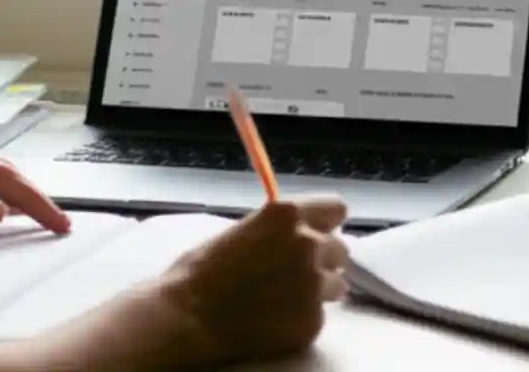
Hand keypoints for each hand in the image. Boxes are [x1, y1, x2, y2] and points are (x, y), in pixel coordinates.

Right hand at [158, 195, 349, 365]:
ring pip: (337, 284)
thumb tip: (298, 234)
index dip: (327, 223)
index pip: (336, 209)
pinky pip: (320, 316)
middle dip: (323, 260)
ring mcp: (313, 285)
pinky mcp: (313, 320)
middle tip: (295, 273)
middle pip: (340, 249)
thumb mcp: (242, 230)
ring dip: (319, 290)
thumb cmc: (202, 270)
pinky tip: (275, 320)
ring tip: (285, 299)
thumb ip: (278, 230)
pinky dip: (303, 318)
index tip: (320, 232)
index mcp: (287, 215)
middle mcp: (308, 245)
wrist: (188, 316)